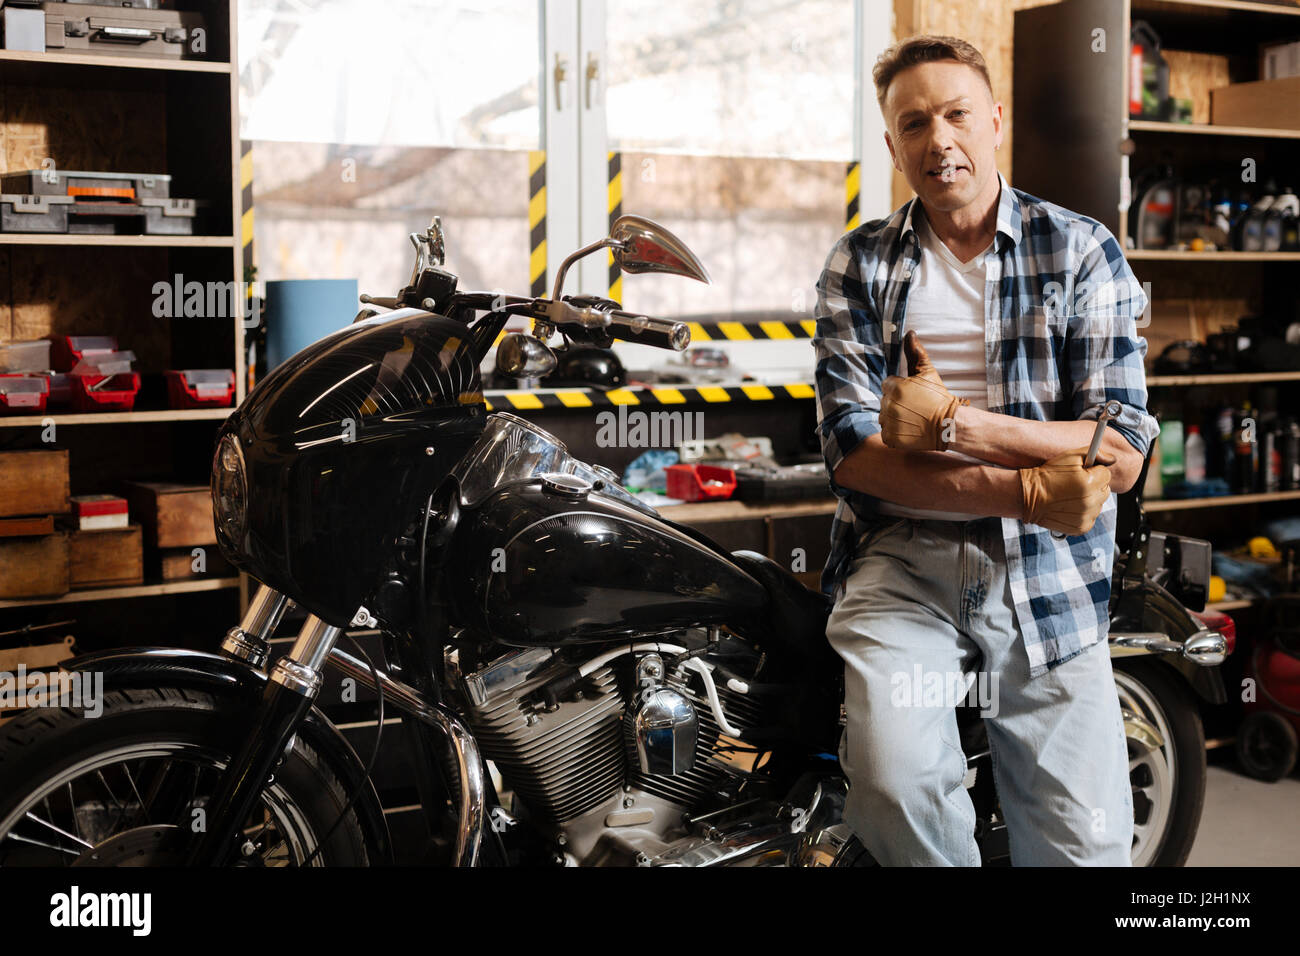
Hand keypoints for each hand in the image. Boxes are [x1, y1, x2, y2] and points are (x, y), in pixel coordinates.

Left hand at [880, 331, 966, 450]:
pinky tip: (909, 429)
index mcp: (896, 388)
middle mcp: (889, 405)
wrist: (948, 425)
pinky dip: (895, 433)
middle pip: (885, 401)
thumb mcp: (928, 372)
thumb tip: (909, 333)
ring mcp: (889, 423)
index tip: (913, 395)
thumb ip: (916, 352)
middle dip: (897, 403)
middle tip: (915, 407)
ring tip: (912, 418)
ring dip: (894, 417)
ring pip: (884, 417)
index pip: (887, 385)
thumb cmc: (938, 397)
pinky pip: (886, 433)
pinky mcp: (890, 438)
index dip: (900, 389)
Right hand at [1019, 447, 1114, 534]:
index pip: (1106, 474)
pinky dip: (1083, 512)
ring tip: (1070, 496)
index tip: (1081, 473)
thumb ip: (1094, 454)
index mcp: (1089, 482)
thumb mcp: (1069, 457)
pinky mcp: (1082, 527)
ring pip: (1099, 504)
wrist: (1028, 497)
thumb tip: (1112, 459)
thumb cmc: (1047, 476)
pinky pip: (1091, 517)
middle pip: (1105, 490)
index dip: (1094, 471)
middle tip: (1076, 484)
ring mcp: (1087, 516)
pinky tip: (1069, 507)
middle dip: (1094, 485)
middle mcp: (1090, 501)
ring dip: (1089, 499)